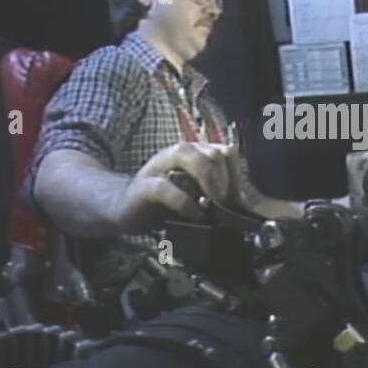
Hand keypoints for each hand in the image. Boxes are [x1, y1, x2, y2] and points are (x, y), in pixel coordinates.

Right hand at [111, 142, 233, 231]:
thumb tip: (244, 209)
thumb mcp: (196, 197)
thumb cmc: (164, 204)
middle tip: (228, 207)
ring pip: (189, 155)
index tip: (240, 203)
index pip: (226, 153)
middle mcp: (178, 153)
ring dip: (209, 182)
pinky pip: (166, 187)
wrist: (123, 209)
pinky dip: (184, 203)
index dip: (238, 177)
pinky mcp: (144, 186)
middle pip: (213, 151)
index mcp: (195, 154)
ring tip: (216, 205)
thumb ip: (216, 195)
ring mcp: (159, 166)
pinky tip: (194, 215)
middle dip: (227, 181)